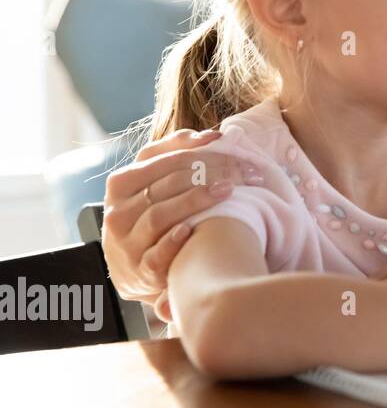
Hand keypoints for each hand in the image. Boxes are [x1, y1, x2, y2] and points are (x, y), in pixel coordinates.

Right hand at [102, 128, 237, 318]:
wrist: (134, 270)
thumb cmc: (153, 216)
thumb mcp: (154, 183)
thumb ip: (176, 154)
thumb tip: (211, 136)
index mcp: (122, 183)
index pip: (165, 160)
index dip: (202, 152)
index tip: (236, 151)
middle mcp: (119, 211)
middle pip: (167, 184)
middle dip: (211, 174)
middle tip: (245, 173)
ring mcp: (126, 243)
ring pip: (159, 215)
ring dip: (195, 201)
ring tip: (228, 191)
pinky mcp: (139, 272)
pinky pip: (154, 255)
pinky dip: (172, 242)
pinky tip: (191, 230)